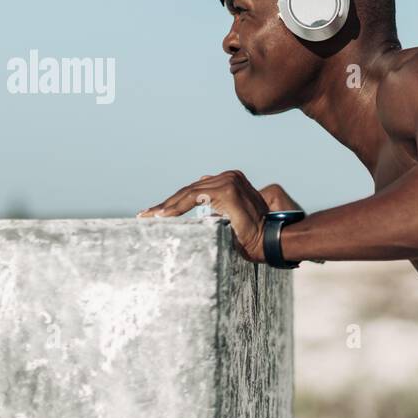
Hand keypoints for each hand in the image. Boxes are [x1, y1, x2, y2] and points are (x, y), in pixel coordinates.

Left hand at [138, 171, 296, 262]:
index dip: (176, 201)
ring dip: (167, 207)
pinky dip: (176, 207)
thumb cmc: (252, 235)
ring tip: (149, 217)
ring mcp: (228, 181)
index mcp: (231, 180)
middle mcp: (229, 176)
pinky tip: (162, 216)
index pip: (197, 189)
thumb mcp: (229, 218)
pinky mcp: (226, 191)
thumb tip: (199, 212)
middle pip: (190, 189)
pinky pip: (194, 197)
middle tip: (147, 214)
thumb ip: (216, 210)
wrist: (271, 240)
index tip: (157, 212)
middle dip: (167, 204)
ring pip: (188, 192)